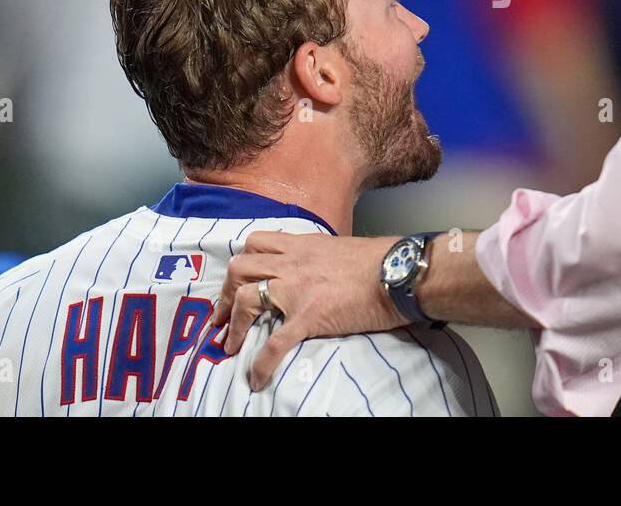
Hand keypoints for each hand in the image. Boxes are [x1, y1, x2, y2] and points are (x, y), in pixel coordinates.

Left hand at [213, 231, 405, 388]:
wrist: (399, 272)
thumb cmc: (380, 260)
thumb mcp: (340, 248)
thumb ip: (319, 257)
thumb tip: (315, 271)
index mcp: (301, 245)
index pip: (256, 242)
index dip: (240, 264)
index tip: (235, 283)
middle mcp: (292, 263)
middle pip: (240, 268)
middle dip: (225, 293)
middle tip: (221, 316)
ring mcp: (298, 289)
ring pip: (246, 298)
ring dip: (232, 323)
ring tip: (229, 344)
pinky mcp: (309, 316)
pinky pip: (276, 343)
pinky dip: (261, 363)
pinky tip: (257, 379)